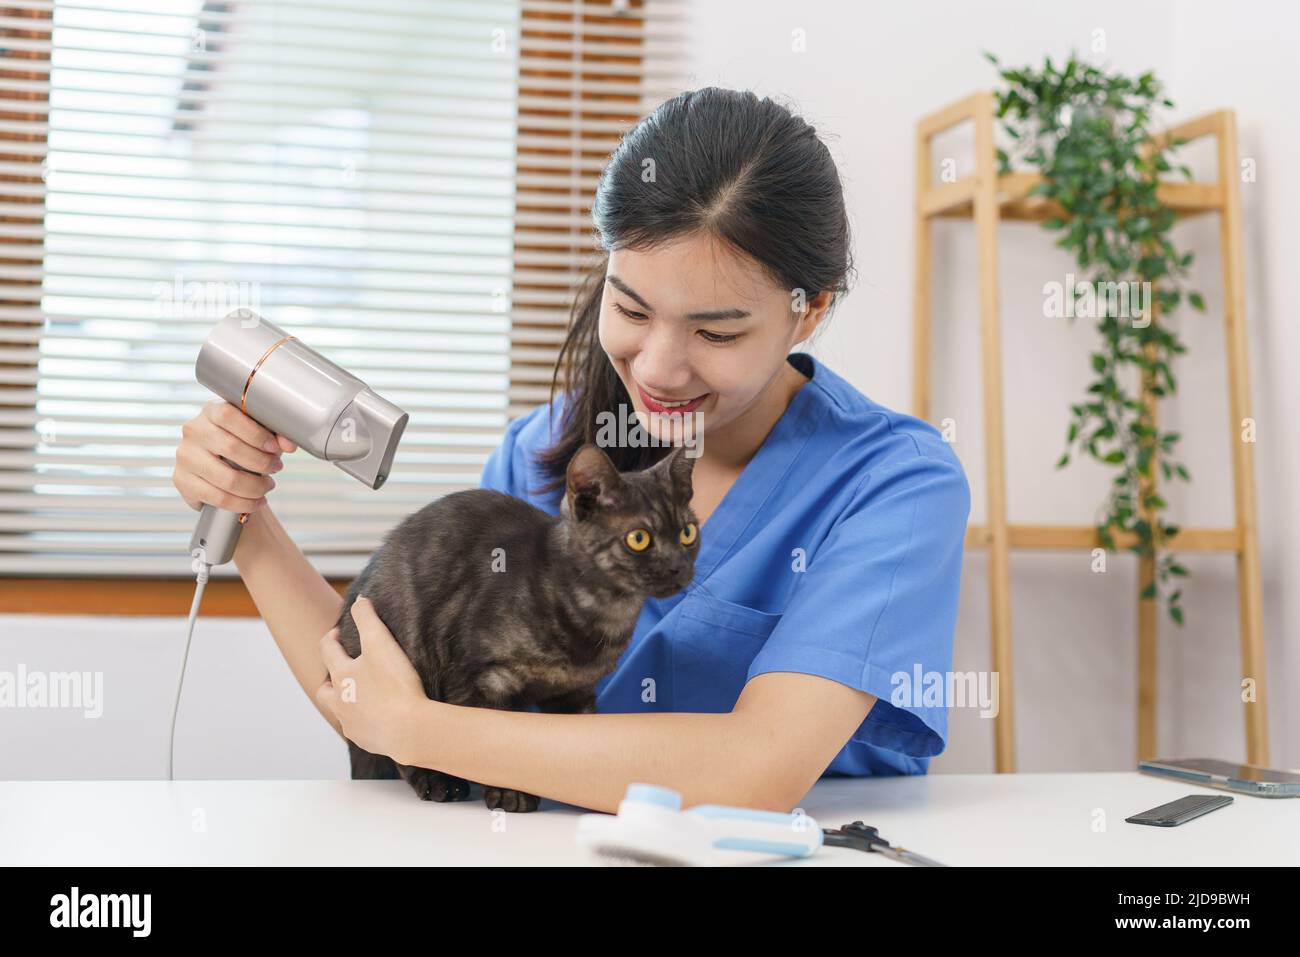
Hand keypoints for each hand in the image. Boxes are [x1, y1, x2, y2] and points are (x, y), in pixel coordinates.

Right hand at [172, 399, 297, 512]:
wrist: (219, 472)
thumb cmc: (242, 447)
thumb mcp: (260, 436)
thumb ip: (276, 436)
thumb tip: (290, 444)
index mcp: (211, 411)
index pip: (229, 415)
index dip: (255, 433)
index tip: (275, 447)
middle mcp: (193, 431)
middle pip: (231, 448)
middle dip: (262, 462)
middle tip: (276, 468)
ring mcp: (185, 456)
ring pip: (227, 478)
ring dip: (255, 487)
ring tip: (267, 486)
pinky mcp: (182, 481)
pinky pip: (218, 497)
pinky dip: (243, 503)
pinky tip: (254, 502)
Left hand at [315, 596, 428, 764]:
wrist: (410, 729)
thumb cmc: (395, 685)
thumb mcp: (381, 643)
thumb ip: (367, 618)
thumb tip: (359, 600)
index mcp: (341, 676)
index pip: (327, 651)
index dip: (331, 638)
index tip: (338, 633)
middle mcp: (340, 702)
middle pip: (324, 690)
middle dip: (330, 679)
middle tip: (344, 671)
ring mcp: (351, 723)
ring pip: (339, 712)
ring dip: (346, 702)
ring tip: (361, 696)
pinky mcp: (365, 740)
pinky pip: (358, 729)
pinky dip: (363, 721)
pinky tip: (378, 717)